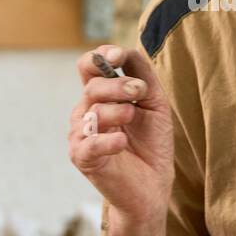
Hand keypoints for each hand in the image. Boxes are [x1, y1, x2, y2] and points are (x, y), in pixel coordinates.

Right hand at [67, 44, 174, 225]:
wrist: (152, 186)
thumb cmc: (151, 144)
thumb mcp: (154, 103)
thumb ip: (143, 76)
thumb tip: (128, 50)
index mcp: (100, 96)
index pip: (89, 66)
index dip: (101, 56)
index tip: (119, 56)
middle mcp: (85, 112)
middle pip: (92, 86)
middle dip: (119, 85)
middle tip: (140, 92)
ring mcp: (81, 135)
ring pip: (92, 111)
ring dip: (117, 110)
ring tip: (133, 116)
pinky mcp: (83, 158)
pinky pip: (90, 143)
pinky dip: (108, 140)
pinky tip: (122, 140)